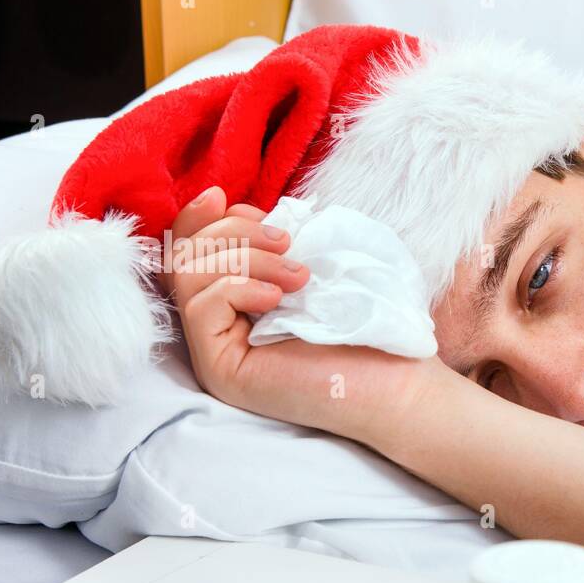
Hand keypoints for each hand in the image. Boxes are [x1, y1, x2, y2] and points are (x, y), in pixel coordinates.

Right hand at [165, 186, 444, 440]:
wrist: (398, 382)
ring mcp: (215, 353)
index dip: (204, 217)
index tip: (237, 200)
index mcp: (236, 303)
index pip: (190, 249)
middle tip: (290, 244)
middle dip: (235, 232)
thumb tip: (223, 200)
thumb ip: (267, 237)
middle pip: (185, 255)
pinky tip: (280, 299)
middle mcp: (218, 329)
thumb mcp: (311, 261)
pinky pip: (201, 307)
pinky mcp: (221, 371)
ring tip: (299, 275)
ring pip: (189, 276)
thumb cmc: (367, 323)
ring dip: (247, 258)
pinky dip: (239, 287)